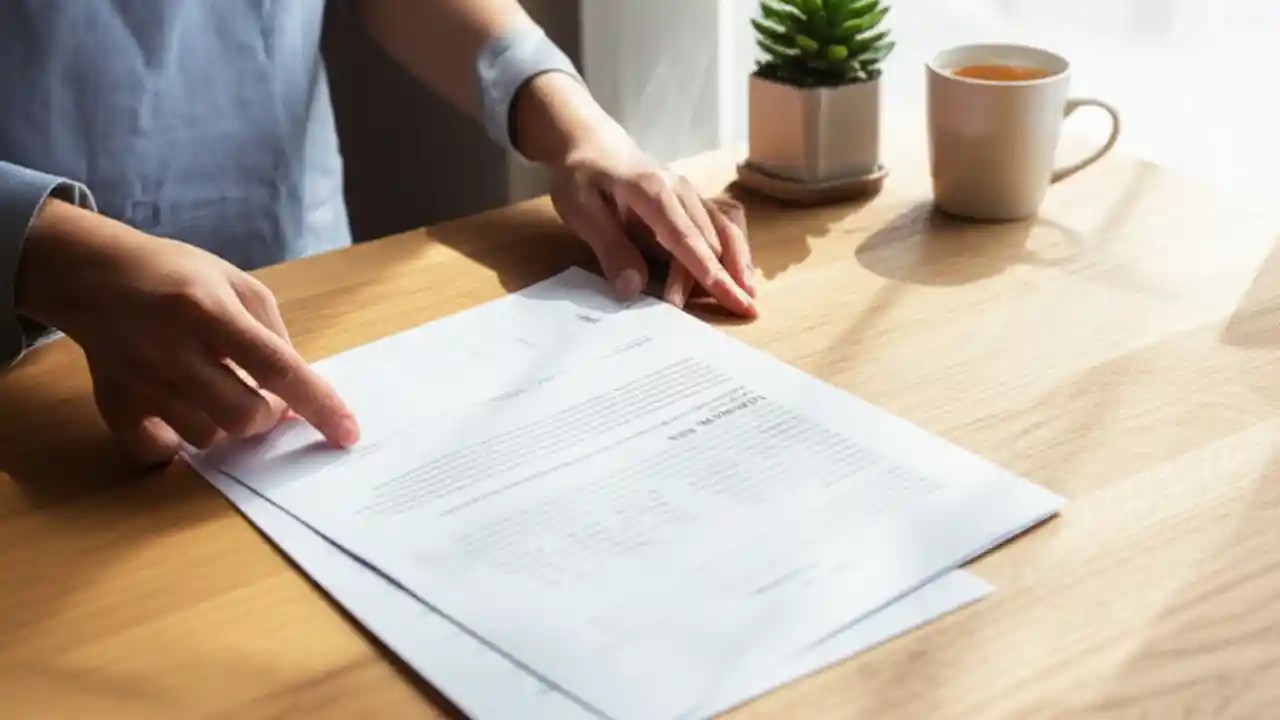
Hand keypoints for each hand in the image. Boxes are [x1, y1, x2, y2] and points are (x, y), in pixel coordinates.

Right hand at [16, 200, 359, 465]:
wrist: (95, 272)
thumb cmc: (181, 277)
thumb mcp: (239, 286)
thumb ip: (275, 339)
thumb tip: (301, 397)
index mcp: (210, 309)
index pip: (277, 367)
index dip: (319, 404)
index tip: (347, 433)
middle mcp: (172, 348)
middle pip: (243, 415)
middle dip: (267, 414)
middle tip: (260, 394)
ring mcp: (139, 380)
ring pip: (207, 437)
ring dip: (225, 425)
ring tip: (215, 391)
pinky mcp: (114, 402)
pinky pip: (157, 452)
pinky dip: (176, 445)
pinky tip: (179, 415)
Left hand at [550, 141, 756, 314]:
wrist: (590, 142)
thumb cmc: (582, 175)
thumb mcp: (581, 211)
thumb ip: (610, 248)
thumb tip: (634, 288)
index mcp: (652, 191)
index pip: (687, 239)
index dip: (709, 273)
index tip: (730, 298)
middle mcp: (680, 189)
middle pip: (707, 240)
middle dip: (717, 280)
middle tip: (728, 312)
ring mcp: (689, 193)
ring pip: (725, 229)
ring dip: (738, 262)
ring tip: (748, 294)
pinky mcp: (691, 199)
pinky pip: (724, 219)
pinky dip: (735, 244)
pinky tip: (742, 266)